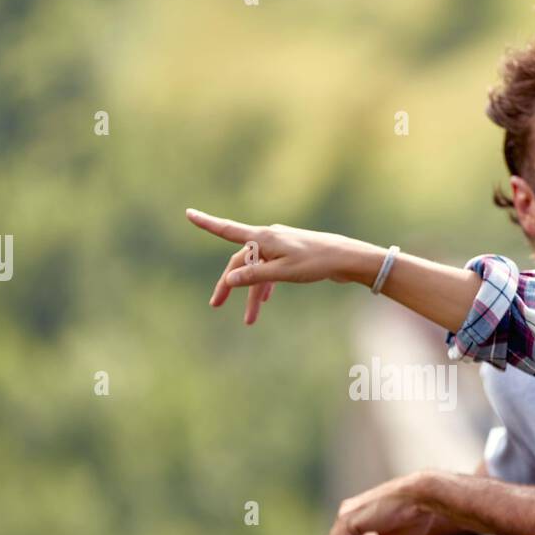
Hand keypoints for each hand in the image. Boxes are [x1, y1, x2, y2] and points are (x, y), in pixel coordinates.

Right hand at [185, 208, 376, 325]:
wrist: (346, 258)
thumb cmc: (316, 262)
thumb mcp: (282, 272)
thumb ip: (254, 276)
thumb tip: (228, 279)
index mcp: (263, 238)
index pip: (228, 230)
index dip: (207, 224)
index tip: (188, 214)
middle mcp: (268, 238)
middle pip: (240, 261)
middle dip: (229, 284)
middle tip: (215, 304)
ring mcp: (279, 247)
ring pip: (256, 270)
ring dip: (251, 294)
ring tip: (250, 320)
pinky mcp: (290, 255)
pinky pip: (269, 271)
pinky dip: (264, 286)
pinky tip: (264, 302)